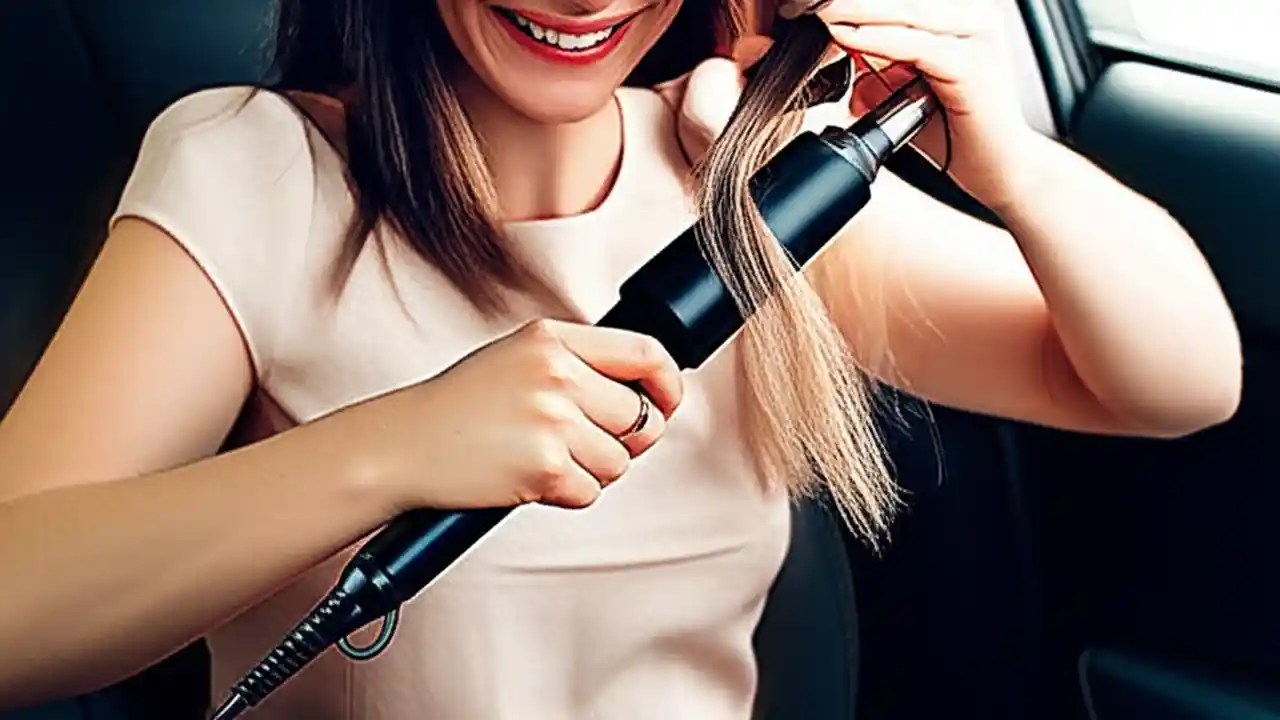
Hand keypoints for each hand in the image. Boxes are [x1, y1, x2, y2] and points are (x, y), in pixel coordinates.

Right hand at [339, 319, 682, 513]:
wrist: (404, 445)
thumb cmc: (460, 405)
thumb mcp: (518, 357)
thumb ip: (578, 363)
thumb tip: (646, 391)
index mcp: (553, 339)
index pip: (645, 353)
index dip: (669, 383)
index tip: (667, 400)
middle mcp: (557, 374)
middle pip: (642, 417)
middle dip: (626, 440)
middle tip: (586, 442)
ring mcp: (552, 421)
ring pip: (620, 461)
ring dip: (592, 470)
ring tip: (545, 456)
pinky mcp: (545, 468)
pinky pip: (591, 492)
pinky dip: (568, 494)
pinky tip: (531, 476)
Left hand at [809, 0, 1042, 208]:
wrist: (1001, 169)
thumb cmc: (958, 129)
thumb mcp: (908, 86)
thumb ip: (881, 63)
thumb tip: (842, 49)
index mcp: (959, 12)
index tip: (807, 2)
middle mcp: (973, 14)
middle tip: (799, 4)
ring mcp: (977, 35)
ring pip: (905, 9)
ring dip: (855, 9)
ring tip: (815, 11)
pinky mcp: (973, 65)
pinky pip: (915, 45)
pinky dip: (877, 40)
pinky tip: (845, 36)